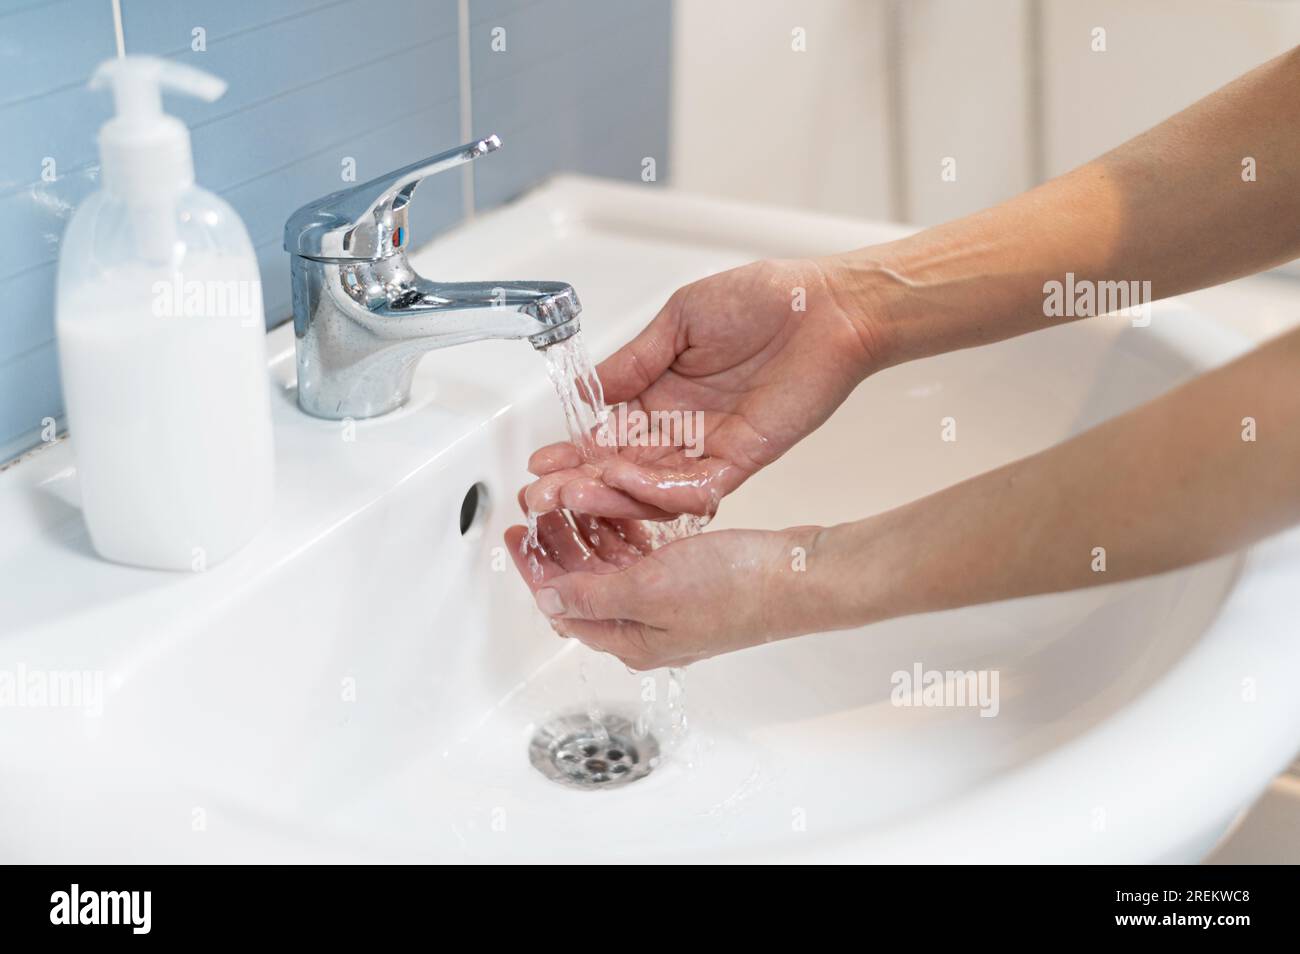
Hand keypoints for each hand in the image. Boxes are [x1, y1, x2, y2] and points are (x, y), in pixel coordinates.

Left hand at [504, 508, 824, 669]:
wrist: (796, 576)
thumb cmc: (736, 590)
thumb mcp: (650, 589)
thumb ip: (594, 593)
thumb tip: (548, 601)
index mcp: (631, 639)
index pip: (563, 605)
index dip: (535, 568)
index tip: (517, 534)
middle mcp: (645, 625)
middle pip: (582, 584)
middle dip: (556, 545)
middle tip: (538, 507)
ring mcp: (668, 601)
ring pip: (609, 565)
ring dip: (586, 533)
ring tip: (568, 500)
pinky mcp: (688, 578)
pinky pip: (639, 554)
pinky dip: (620, 530)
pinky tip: (614, 509)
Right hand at [524, 257, 886, 520]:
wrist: (827, 308)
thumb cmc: (765, 299)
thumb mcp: (679, 321)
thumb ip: (634, 361)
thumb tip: (589, 391)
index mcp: (662, 392)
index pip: (608, 434)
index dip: (574, 451)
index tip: (541, 462)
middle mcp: (682, 426)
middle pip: (622, 469)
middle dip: (580, 483)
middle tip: (542, 494)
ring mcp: (710, 446)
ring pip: (651, 486)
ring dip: (610, 493)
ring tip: (573, 495)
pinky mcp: (742, 459)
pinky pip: (696, 488)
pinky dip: (661, 491)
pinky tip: (627, 484)